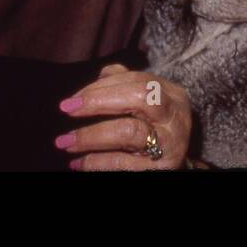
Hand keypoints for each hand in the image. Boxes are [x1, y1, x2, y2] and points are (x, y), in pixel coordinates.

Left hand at [56, 63, 192, 170]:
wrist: (181, 162)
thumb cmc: (158, 131)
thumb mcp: (151, 106)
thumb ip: (128, 87)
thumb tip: (101, 77)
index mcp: (172, 95)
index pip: (137, 80)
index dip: (102, 87)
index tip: (73, 99)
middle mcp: (175, 117)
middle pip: (140, 98)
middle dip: (100, 101)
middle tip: (68, 109)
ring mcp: (169, 145)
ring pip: (130, 131)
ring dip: (92, 135)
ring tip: (66, 141)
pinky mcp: (160, 170)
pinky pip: (123, 163)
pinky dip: (97, 162)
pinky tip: (79, 163)